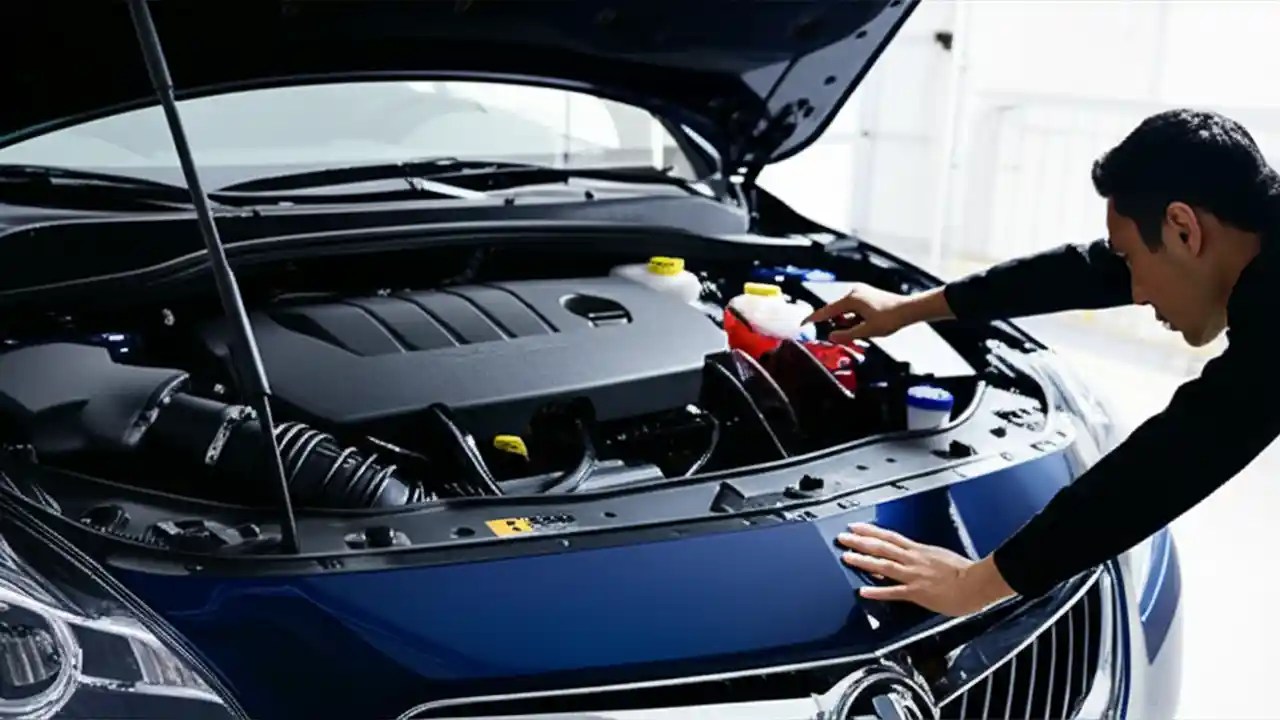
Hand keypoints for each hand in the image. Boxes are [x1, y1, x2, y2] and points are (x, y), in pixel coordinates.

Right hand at [802, 283, 921, 343]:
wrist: (908, 310)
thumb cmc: (890, 318)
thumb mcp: (867, 330)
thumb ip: (847, 334)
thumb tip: (831, 336)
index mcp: (851, 299)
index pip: (827, 310)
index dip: (814, 318)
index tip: (803, 323)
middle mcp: (854, 292)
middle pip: (837, 311)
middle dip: (839, 324)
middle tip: (848, 335)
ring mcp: (860, 293)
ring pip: (846, 311)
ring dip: (849, 322)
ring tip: (863, 330)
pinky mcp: (866, 296)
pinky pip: (853, 309)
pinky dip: (854, 319)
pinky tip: (865, 325)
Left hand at [836, 523, 1014, 616]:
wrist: (978, 582)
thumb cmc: (965, 572)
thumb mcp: (940, 558)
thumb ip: (922, 558)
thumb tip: (908, 559)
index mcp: (919, 551)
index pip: (890, 537)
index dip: (871, 531)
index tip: (856, 527)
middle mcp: (914, 560)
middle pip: (882, 547)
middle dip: (860, 542)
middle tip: (842, 538)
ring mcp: (914, 575)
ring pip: (884, 565)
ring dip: (864, 561)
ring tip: (847, 558)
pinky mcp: (918, 592)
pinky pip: (894, 592)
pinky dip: (878, 591)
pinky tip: (863, 591)